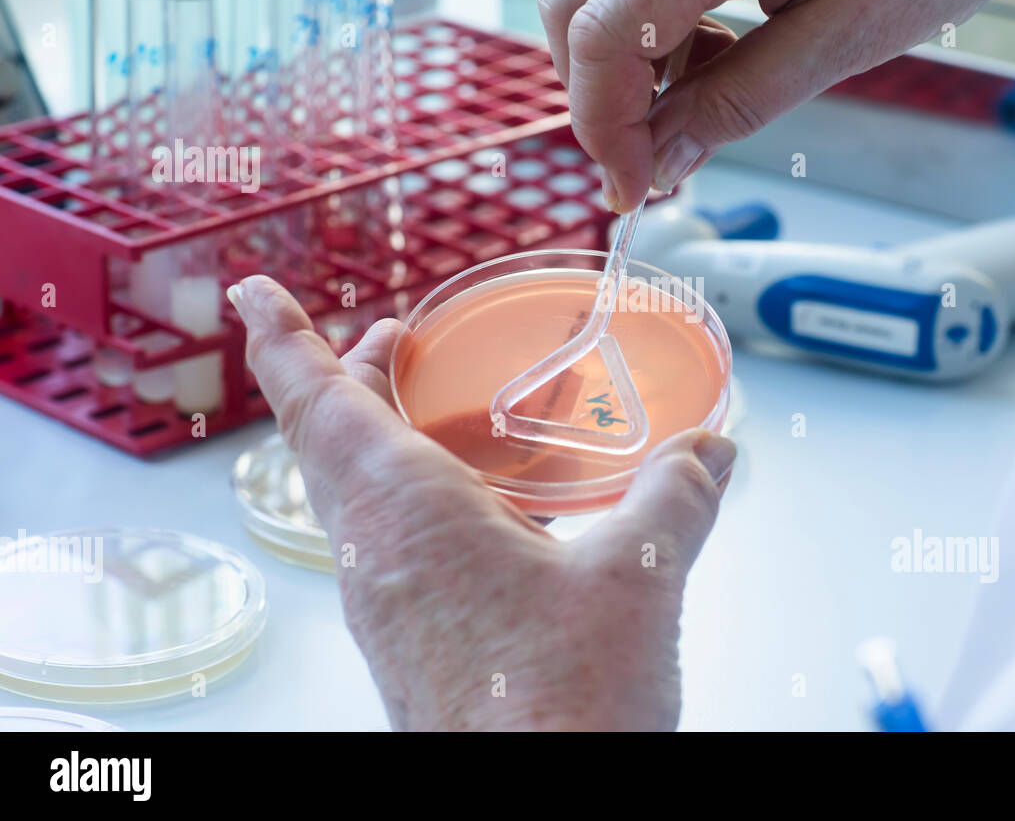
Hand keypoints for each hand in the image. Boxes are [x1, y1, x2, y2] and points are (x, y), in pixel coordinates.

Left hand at [229, 275, 735, 729]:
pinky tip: (481, 513)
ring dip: (376, 436)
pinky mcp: (412, 644)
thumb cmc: (563, 714)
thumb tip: (710, 452)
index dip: (283, 339)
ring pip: (353, 495)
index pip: (319, 405)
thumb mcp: (639, 580)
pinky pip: (387, 545)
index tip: (255, 293)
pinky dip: (412, 498)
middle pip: (329, 441)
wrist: (540, 807)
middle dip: (346, 375)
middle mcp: (377, 557)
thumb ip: (676, 500)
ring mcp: (387, 607)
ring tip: (428, 410)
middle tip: (381, 337)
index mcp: (408, 517)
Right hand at [538, 0, 1014, 211]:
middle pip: (571, 3)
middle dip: (595, 96)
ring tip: (692, 105)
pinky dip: (649, 29)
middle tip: (646, 159)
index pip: (605, 36)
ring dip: (621, 64)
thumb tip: (664, 159)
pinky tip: (709, 54)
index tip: (633, 186)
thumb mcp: (842, 39)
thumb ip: (738, 102)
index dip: (604, 128)